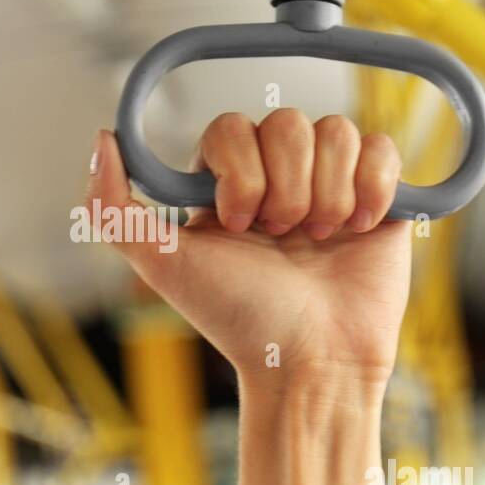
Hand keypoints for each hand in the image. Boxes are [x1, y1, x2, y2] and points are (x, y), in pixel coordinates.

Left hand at [86, 108, 411, 384]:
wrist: (312, 361)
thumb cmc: (237, 318)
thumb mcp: (162, 264)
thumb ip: (113, 208)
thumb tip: (103, 138)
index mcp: (225, 181)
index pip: (232, 127)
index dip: (241, 171)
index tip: (239, 224)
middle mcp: (277, 175)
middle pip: (288, 123)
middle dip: (285, 188)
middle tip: (281, 238)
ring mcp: (329, 183)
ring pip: (337, 131)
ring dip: (327, 194)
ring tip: (320, 241)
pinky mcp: (378, 195)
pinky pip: (382, 148)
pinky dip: (372, 187)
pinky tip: (359, 228)